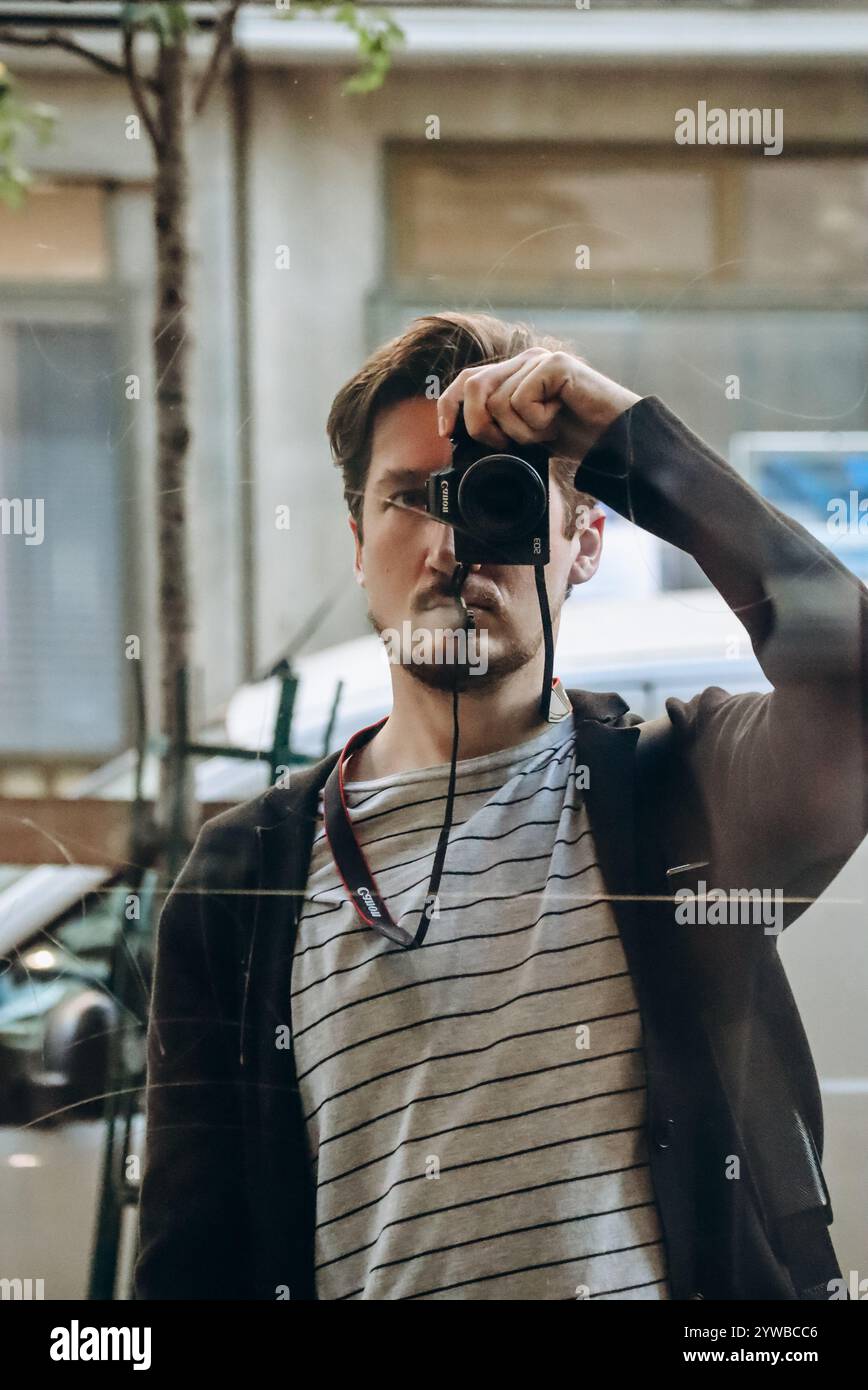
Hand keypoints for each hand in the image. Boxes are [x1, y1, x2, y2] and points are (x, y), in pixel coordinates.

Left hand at [436, 347, 640, 463]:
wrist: (615, 440)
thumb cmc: (574, 437)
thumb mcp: (524, 434)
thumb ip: (496, 424)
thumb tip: (457, 433)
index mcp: (513, 374)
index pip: (467, 380)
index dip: (449, 405)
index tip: (446, 433)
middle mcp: (523, 362)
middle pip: (474, 387)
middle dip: (479, 425)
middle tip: (503, 446)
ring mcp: (539, 360)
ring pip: (498, 400)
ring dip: (519, 431)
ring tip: (546, 431)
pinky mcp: (555, 365)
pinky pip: (522, 400)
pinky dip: (537, 422)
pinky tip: (559, 420)